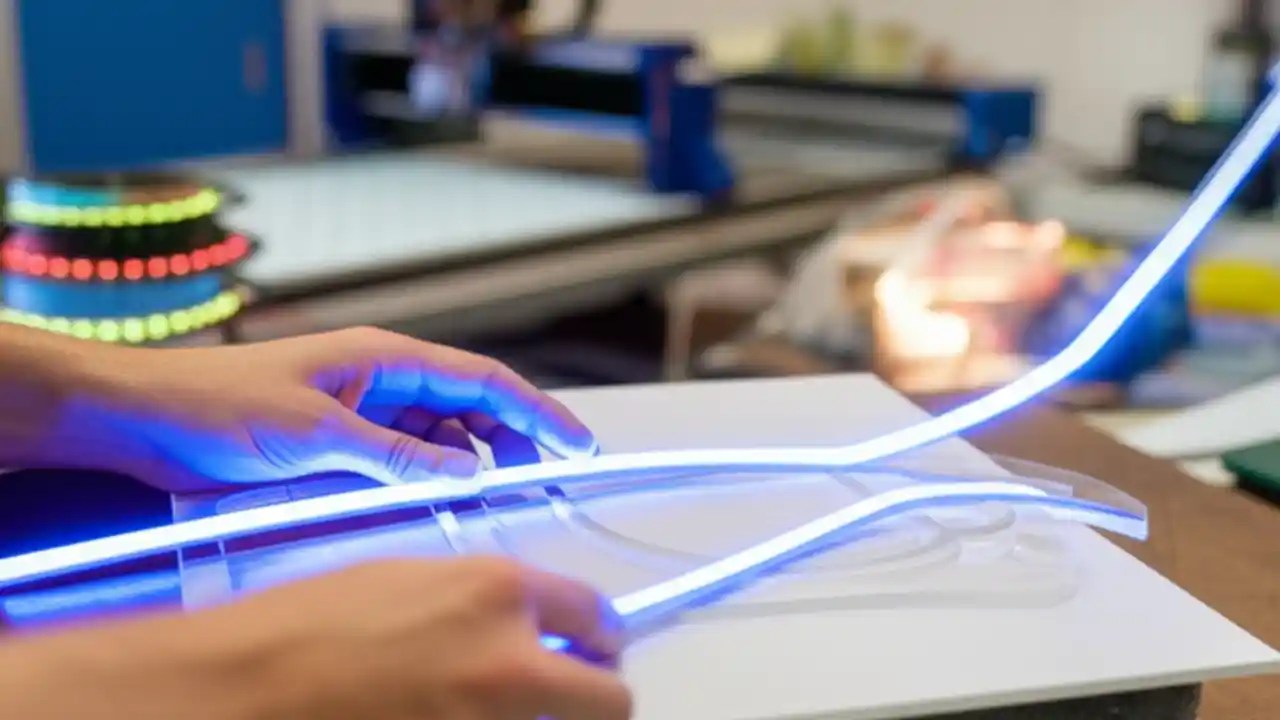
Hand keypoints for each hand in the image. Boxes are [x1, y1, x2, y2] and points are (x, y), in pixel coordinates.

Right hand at [0, 557, 631, 719]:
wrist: (246, 688)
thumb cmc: (308, 625)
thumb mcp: (410, 580)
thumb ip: (483, 602)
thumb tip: (524, 624)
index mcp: (497, 592)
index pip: (595, 615)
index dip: (598, 635)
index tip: (594, 646)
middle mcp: (509, 660)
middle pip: (608, 698)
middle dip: (594, 695)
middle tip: (571, 696)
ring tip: (494, 711)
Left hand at [58, 327, 597, 491]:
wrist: (141, 418)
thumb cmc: (216, 404)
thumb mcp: (316, 432)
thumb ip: (395, 454)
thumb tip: (467, 471)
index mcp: (384, 359)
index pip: (482, 380)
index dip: (535, 411)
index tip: (574, 444)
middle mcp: (381, 381)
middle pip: (471, 407)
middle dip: (512, 439)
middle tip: (542, 481)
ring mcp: (361, 413)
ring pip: (440, 436)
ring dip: (471, 463)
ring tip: (497, 496)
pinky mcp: (339, 444)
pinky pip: (404, 459)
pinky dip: (430, 478)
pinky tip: (438, 500)